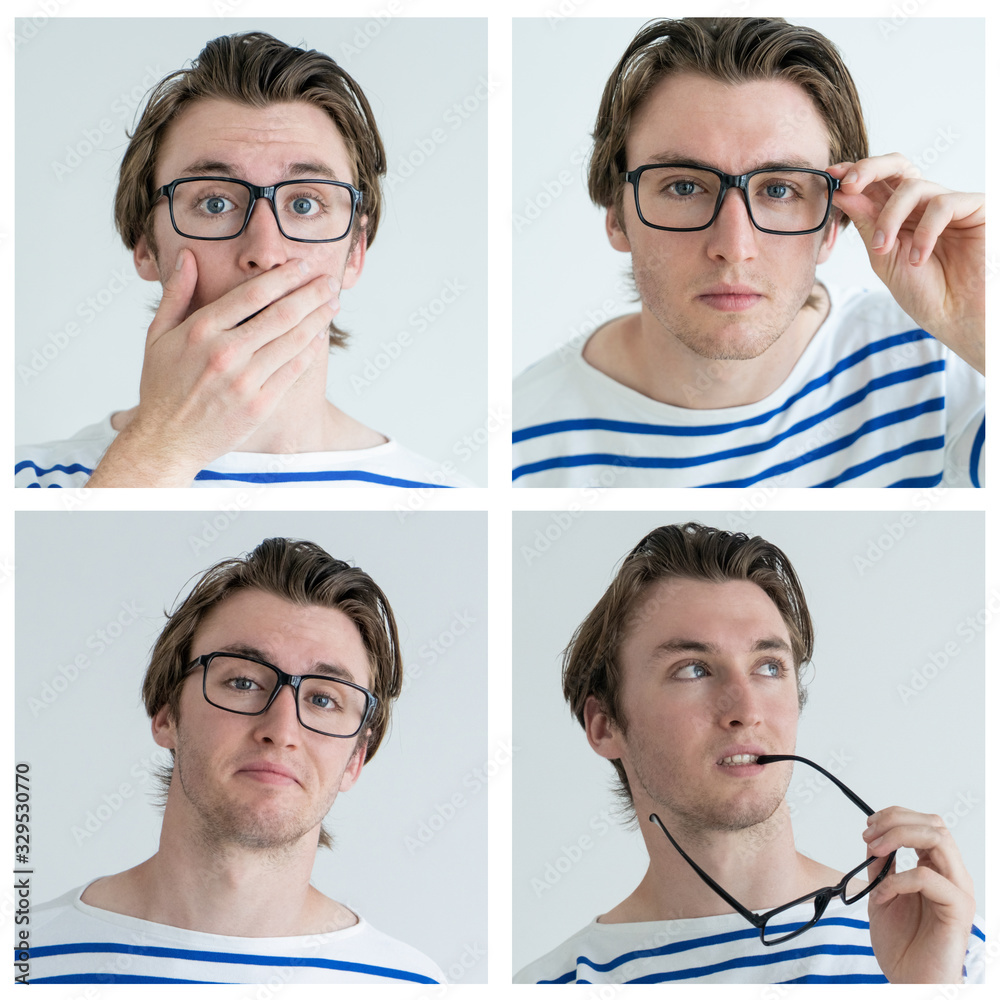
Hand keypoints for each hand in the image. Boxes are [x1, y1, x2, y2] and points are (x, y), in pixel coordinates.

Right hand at [87, 250, 338, 486]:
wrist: (167, 440)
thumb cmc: (162, 386)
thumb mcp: (157, 336)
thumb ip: (176, 294)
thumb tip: (187, 256)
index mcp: (200, 331)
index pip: (253, 294)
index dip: (284, 277)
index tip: (303, 266)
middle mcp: (225, 353)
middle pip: (281, 314)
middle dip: (311, 294)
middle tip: (329, 281)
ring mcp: (245, 381)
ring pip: (292, 341)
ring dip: (318, 319)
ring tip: (332, 304)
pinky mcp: (260, 405)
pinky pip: (293, 370)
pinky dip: (310, 350)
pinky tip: (320, 336)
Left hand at [828, 155, 984, 374]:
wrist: (955, 318)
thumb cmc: (923, 292)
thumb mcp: (883, 257)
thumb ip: (866, 223)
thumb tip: (841, 192)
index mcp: (899, 215)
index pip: (878, 182)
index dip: (855, 174)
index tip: (830, 177)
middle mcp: (923, 205)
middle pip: (897, 166)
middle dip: (868, 169)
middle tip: (847, 185)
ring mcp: (950, 205)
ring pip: (913, 188)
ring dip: (889, 219)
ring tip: (883, 250)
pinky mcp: (975, 209)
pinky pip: (943, 204)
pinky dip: (924, 232)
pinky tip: (919, 258)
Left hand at [863, 805, 975, 983]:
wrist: (909, 980)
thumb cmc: (901, 943)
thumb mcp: (882, 893)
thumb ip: (881, 866)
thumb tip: (872, 839)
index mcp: (936, 869)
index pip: (925, 824)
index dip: (895, 816)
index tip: (868, 826)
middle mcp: (951, 875)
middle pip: (934, 824)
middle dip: (896, 820)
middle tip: (869, 835)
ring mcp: (956, 891)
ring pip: (938, 839)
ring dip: (899, 836)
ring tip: (875, 850)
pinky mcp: (956, 909)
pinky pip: (928, 877)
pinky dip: (899, 878)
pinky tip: (884, 893)